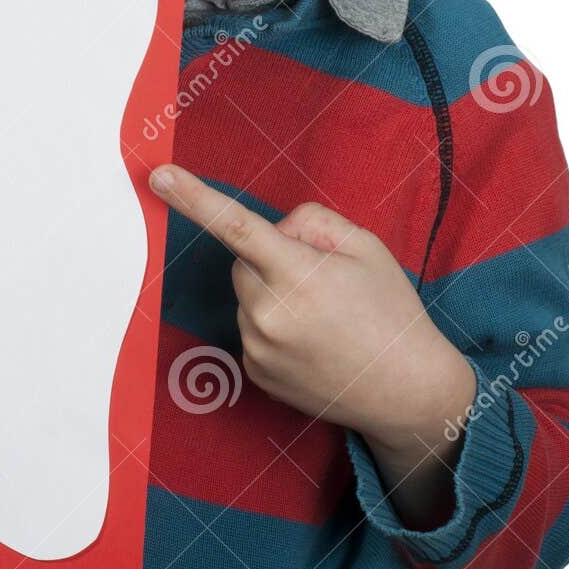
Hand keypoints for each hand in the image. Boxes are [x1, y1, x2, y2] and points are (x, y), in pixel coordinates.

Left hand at [147, 165, 475, 455]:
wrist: (408, 392)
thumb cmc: (391, 312)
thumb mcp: (365, 247)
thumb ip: (312, 222)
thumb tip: (275, 231)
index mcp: (298, 273)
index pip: (236, 226)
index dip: (194, 198)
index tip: (159, 176)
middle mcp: (269, 313)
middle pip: (243, 261)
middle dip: (270, 260)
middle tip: (320, 282)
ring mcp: (258, 348)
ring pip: (246, 296)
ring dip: (271, 295)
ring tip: (323, 319)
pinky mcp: (255, 373)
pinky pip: (250, 329)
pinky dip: (271, 327)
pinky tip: (311, 342)